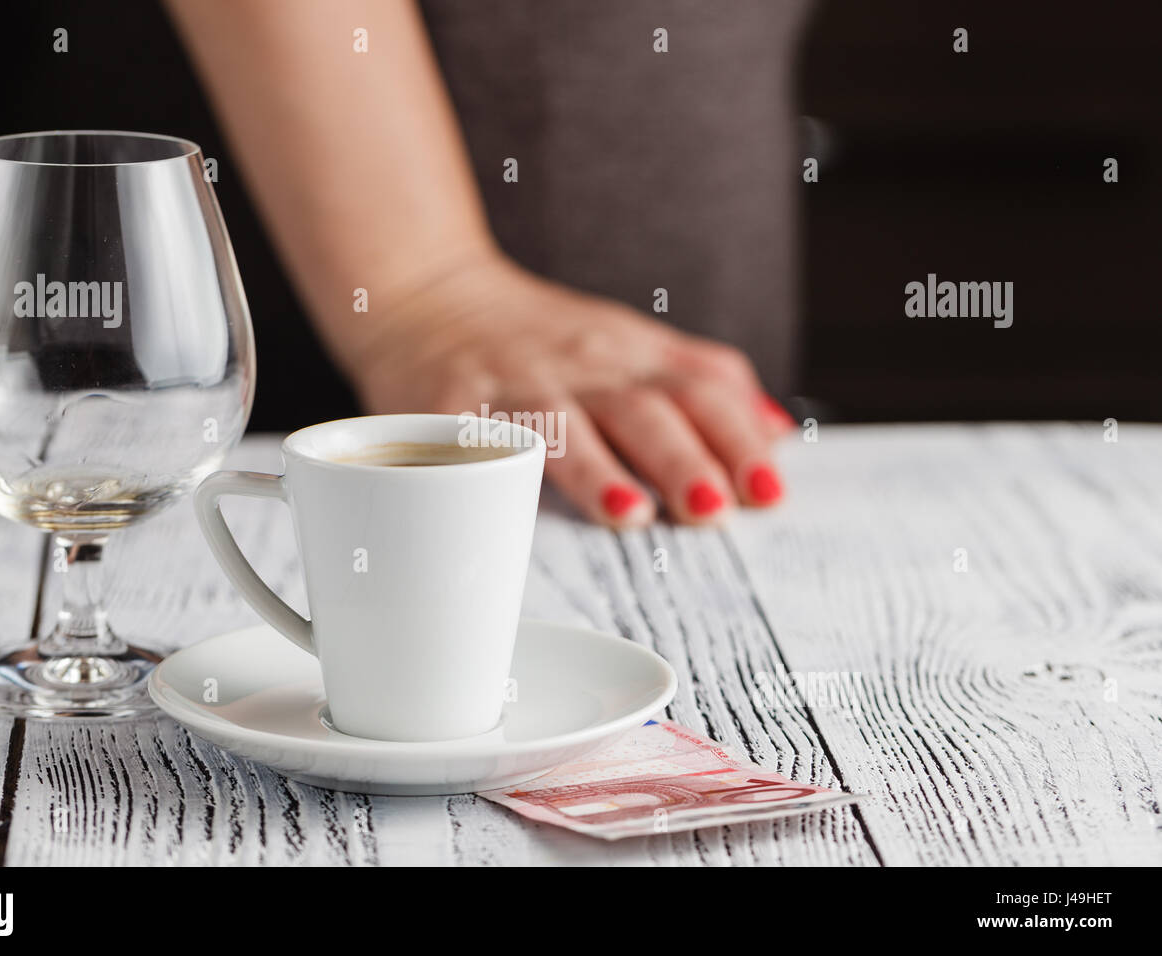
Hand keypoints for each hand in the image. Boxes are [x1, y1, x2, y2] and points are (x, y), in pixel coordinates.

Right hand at [349, 253, 794, 526]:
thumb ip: (701, 384)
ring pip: (563, 424)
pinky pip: (475, 437)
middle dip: (683, 458)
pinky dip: (495, 464)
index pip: (701, 388)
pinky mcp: (451, 402)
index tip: (769, 492)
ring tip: (632, 512)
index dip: (738, 439)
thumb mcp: (628, 343)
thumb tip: (777, 434)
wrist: (428, 291)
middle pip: (643, 407)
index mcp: (631, 352)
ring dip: (600, 469)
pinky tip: (507, 499)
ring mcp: (516, 383)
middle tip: (716, 509)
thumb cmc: (536, 335)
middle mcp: (582, 363)